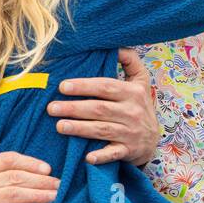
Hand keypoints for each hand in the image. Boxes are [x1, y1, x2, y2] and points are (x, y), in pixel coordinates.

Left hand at [48, 48, 159, 164]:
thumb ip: (130, 61)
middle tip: (51, 108)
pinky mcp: (128, 150)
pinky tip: (87, 157)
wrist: (152, 140)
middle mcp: (132, 111)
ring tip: (59, 126)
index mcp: (132, 92)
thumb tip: (117, 45)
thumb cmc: (138, 106)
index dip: (84, 86)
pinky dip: (101, 156)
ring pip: (102, 130)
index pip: (106, 86)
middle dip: (74, 108)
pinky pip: (114, 154)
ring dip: (80, 128)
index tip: (62, 86)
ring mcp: (131, 132)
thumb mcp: (140, 81)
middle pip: (100, 108)